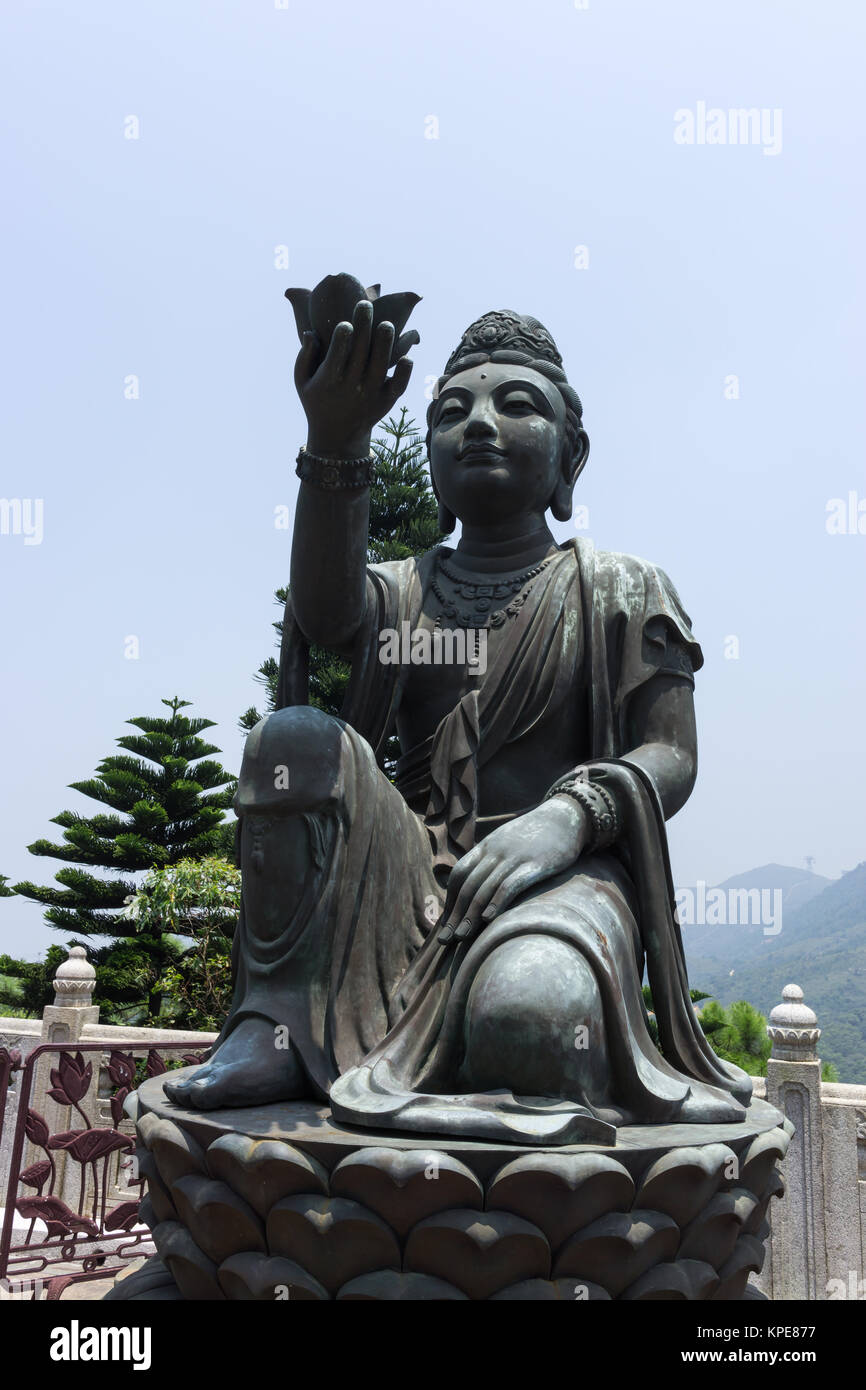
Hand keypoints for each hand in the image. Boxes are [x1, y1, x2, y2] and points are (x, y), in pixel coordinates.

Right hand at [294, 298, 413, 458]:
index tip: (346, 323)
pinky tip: (407, 355)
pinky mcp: (386, 402)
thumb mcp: (302, 381)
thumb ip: (304, 355)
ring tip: (387, 323)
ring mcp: (370, 395)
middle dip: (363, 327)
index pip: (336, 355)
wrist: (337, 437)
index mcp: (328, 381)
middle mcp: (350, 388)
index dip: (342, 338)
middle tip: (365, 305)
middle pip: (360, 353)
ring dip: (384, 343)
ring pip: (380, 366)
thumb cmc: (317, 400)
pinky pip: (398, 385)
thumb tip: (310, 331)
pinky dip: (404, 372)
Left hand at [437, 795, 591, 946]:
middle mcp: (495, 851)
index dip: (450, 899)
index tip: (446, 922)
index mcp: (487, 846)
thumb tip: (479, 884)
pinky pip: (510, 884)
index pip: (459, 874)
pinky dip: (496, 902)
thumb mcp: (508, 841)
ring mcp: (514, 857)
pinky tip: (487, 919)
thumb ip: (493, 859)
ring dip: (470, 915)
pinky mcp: (535, 864)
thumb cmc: (537, 834)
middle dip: (455, 915)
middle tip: (444, 939)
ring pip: (484, 888)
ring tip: (460, 938)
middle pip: (467, 885)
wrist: (566, 815)